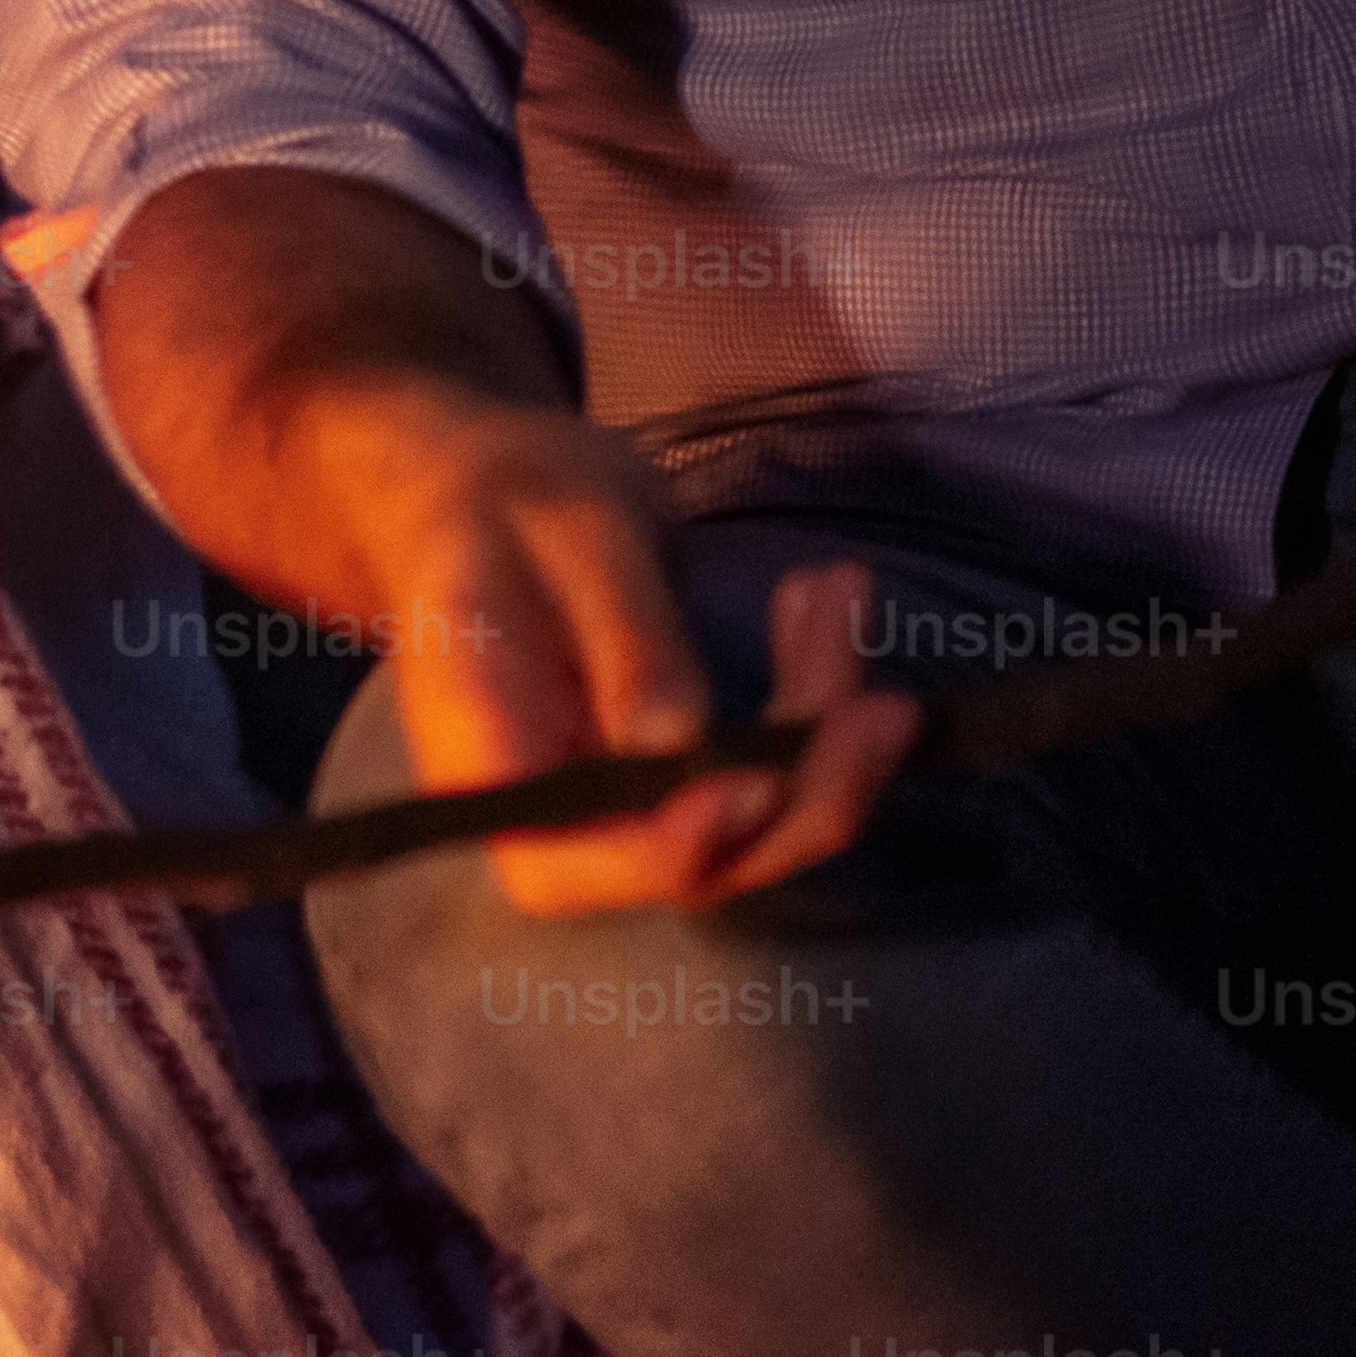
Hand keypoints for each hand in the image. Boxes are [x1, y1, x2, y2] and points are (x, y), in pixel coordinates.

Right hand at [336, 387, 917, 914]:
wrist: (478, 489)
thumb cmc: (503, 494)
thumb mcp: (564, 533)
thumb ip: (620, 636)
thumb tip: (676, 743)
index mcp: (477, 754)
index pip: (559, 862)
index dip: (665, 848)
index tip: (755, 780)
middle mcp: (546, 810)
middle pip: (683, 867)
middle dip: (801, 797)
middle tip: (878, 705)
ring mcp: (613, 804)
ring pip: (748, 832)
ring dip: (827, 740)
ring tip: (838, 597)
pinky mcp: (669, 780)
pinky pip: (762, 783)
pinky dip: (817, 711)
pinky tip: (821, 606)